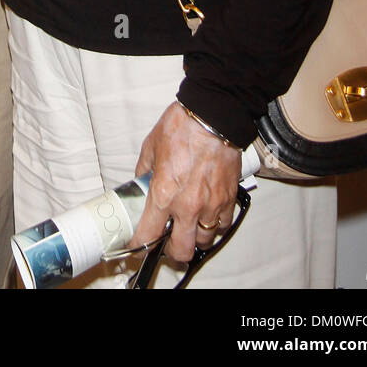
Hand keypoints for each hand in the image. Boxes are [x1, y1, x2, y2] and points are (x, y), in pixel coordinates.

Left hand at [130, 101, 240, 263]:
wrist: (212, 116)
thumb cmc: (183, 127)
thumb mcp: (151, 148)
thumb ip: (144, 171)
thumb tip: (142, 182)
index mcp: (164, 193)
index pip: (148, 234)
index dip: (140, 245)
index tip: (138, 244)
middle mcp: (188, 205)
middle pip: (181, 250)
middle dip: (172, 251)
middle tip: (168, 241)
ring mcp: (210, 205)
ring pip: (204, 241)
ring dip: (195, 237)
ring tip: (189, 225)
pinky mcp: (228, 199)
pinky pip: (223, 224)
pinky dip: (215, 224)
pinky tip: (208, 214)